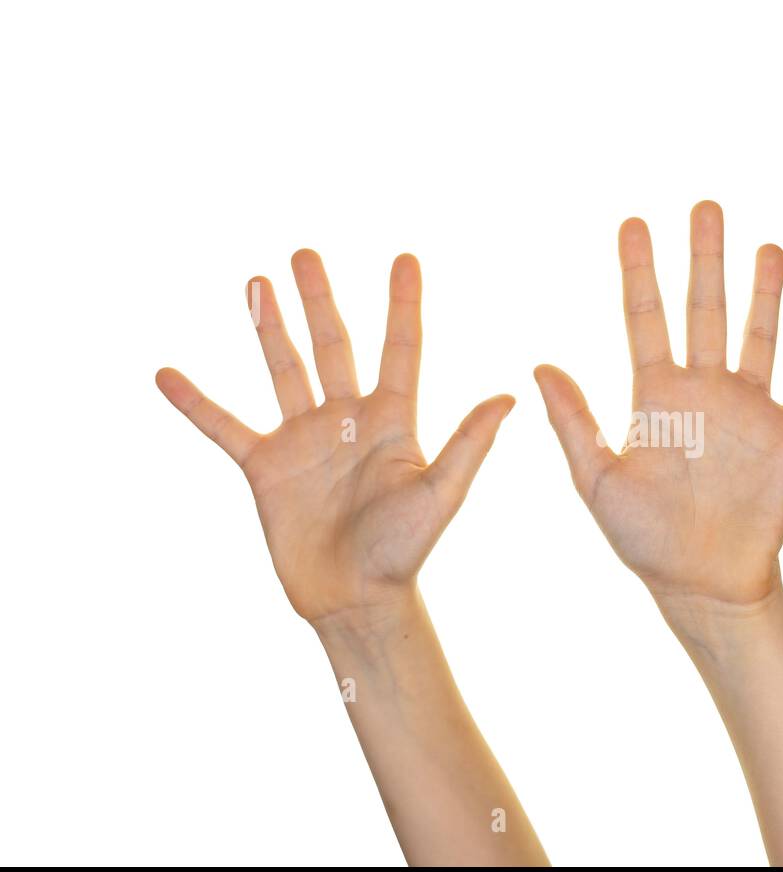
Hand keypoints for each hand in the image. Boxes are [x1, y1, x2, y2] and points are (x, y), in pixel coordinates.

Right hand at [157, 250, 513, 623]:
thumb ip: (468, 444)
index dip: (403, 304)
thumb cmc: (404, 552)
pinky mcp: (265, 467)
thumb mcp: (440, 494)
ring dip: (268, 326)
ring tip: (256, 281)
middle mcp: (347, 421)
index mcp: (393, 422)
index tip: (406, 258)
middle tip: (306, 253)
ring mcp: (304, 441)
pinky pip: (224, 426)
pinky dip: (196, 403)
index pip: (401, 349)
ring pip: (283, 369)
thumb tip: (510, 397)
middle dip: (320, 299)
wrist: (354, 600)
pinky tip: (167, 375)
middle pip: (333, 346)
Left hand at [535, 201, 782, 606]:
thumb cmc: (643, 539)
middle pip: (705, 310)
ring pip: (760, 336)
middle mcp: (704, 390)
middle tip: (705, 207)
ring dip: (766, 294)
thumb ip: (574, 423)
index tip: (633, 223)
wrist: (702, 582)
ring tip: (769, 246)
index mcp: (656, 395)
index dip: (638, 271)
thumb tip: (538, 364)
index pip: (644, 318)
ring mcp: (750, 410)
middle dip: (704, 259)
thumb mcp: (597, 481)